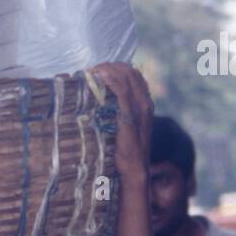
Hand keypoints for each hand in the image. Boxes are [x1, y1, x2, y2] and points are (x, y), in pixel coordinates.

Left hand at [89, 63, 152, 182]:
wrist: (133, 169)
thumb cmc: (123, 150)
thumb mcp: (121, 126)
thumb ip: (114, 112)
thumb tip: (95, 102)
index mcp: (144, 102)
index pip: (132, 74)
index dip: (114, 68)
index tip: (97, 71)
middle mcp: (144, 102)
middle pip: (128, 71)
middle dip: (108, 67)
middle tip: (90, 71)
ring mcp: (140, 108)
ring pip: (126, 77)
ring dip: (107, 71)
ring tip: (90, 73)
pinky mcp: (130, 115)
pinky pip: (122, 90)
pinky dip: (110, 80)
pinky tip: (98, 78)